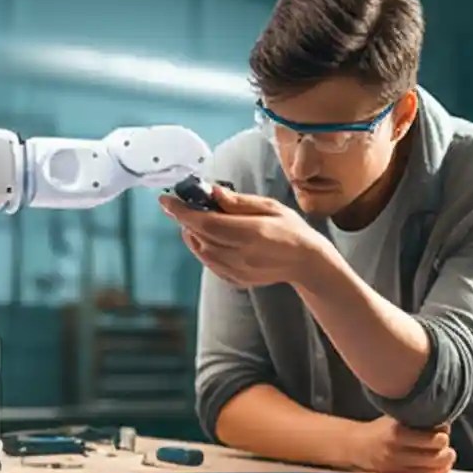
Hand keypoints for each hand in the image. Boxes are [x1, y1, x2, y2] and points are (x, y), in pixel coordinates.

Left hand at [160, 186, 329, 288]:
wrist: (306, 262)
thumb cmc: (290, 229)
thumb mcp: (270, 206)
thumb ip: (239, 202)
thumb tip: (212, 191)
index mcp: (252, 233)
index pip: (207, 223)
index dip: (183, 211)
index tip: (166, 200)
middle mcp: (242, 255)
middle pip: (200, 237)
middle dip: (185, 219)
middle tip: (180, 205)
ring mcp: (238, 271)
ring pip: (201, 252)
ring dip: (191, 234)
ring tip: (195, 219)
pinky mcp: (236, 280)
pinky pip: (209, 264)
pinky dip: (201, 248)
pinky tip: (207, 237)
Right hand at [346, 416, 455, 472]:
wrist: (357, 445)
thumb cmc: (380, 430)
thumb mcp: (396, 418)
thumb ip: (418, 421)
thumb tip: (443, 426)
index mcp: (397, 433)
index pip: (432, 438)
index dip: (443, 434)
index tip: (444, 429)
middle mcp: (396, 452)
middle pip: (435, 457)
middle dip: (446, 450)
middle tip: (446, 445)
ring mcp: (397, 467)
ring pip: (432, 471)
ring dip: (444, 463)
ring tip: (446, 456)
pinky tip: (439, 467)